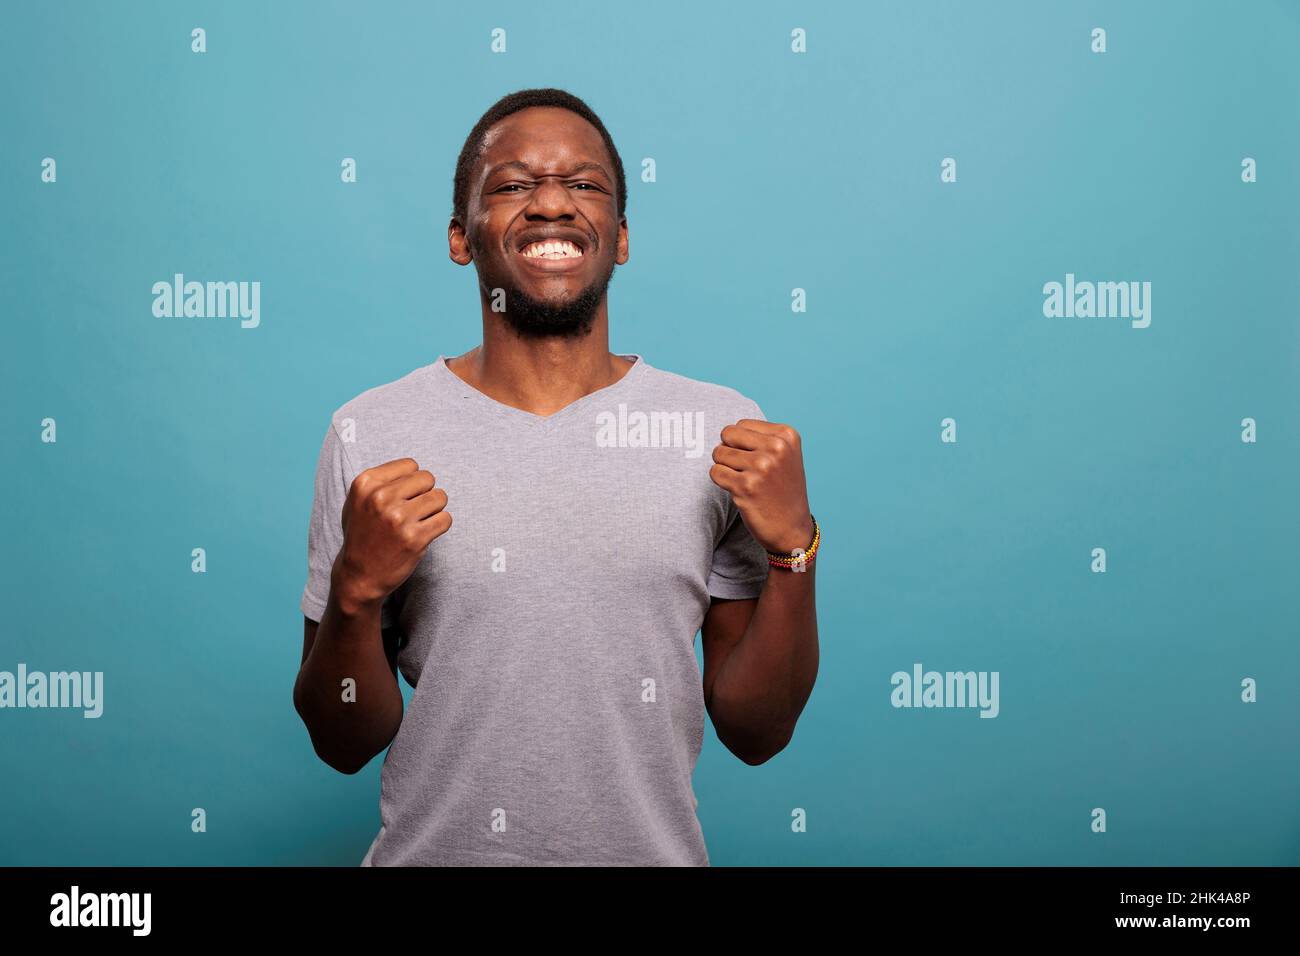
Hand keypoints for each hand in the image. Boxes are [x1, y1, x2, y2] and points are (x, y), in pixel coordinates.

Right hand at [331, 458, 450, 610]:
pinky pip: (445, 519)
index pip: (411, 465)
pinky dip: (440, 524)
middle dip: (426, 493)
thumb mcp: (358, 500)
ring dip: (435, 509)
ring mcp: (398, 519)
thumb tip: (415, 467)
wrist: (359, 575)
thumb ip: (381, 480)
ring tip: (420, 521)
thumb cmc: (363, 534)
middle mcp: (380, 498)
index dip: (412, 481)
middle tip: (415, 510)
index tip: (403, 497)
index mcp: (365, 483)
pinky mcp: (415, 538)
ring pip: (440, 497)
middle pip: (428, 478)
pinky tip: (426, 532)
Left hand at [709, 419, 812, 553]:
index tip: (756, 459)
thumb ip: (760, 438)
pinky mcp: (746, 486)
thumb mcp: (785, 455)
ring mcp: (762, 467)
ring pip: (719, 453)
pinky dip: (721, 481)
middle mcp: (776, 448)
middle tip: (743, 469)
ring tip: (743, 480)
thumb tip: (724, 431)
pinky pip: (715, 472)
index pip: (741, 424)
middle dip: (728, 450)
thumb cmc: (783, 490)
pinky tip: (738, 491)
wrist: (792, 529)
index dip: (740, 443)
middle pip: (727, 434)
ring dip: (725, 467)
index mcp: (787, 435)